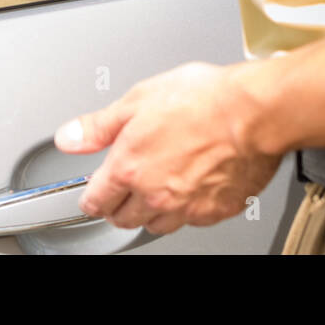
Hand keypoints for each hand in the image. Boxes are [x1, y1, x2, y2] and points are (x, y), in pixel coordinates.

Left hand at [54, 61, 282, 234]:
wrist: (255, 112)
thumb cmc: (204, 100)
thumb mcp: (138, 99)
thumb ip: (99, 125)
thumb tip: (69, 138)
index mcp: (129, 168)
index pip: (96, 200)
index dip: (91, 197)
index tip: (93, 194)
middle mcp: (155, 195)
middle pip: (124, 218)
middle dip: (119, 205)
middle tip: (124, 187)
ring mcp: (187, 208)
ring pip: (158, 224)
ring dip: (152, 211)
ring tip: (159, 187)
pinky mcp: (216, 211)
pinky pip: (193, 220)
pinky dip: (188, 208)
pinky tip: (192, 186)